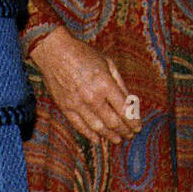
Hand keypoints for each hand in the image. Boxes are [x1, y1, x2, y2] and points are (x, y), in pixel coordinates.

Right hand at [29, 27, 138, 143]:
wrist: (55, 52)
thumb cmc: (84, 54)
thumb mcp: (108, 63)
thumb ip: (120, 84)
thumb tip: (130, 102)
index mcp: (105, 83)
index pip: (124, 109)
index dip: (133, 121)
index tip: (137, 127)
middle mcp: (92, 97)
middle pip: (112, 122)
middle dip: (124, 131)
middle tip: (130, 135)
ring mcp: (77, 104)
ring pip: (97, 128)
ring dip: (110, 136)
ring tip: (118, 139)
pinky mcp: (65, 108)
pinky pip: (79, 126)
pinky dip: (90, 135)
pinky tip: (98, 139)